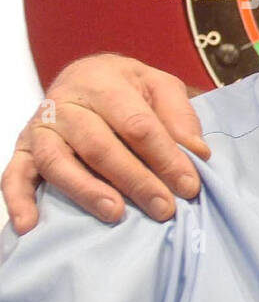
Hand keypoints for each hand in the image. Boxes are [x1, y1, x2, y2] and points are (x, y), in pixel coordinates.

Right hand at [1, 53, 206, 233]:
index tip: (189, 185)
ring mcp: (41, 128)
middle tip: (163, 208)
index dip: (165, 156)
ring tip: (115, 214)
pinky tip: (29, 225)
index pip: (137, 124)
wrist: (87, 76)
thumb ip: (179, 116)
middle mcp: (66, 104)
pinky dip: (18, 199)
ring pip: (58, 162)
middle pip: (99, 146)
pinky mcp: (24, 150)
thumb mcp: (160, 87)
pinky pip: (14, 174)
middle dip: (135, 180)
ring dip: (86, 191)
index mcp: (104, 83)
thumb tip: (197, 153)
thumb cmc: (130, 88)